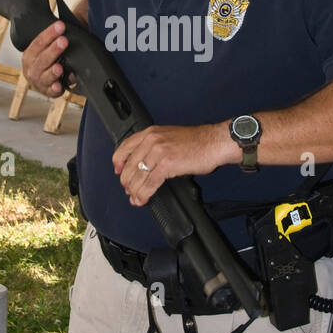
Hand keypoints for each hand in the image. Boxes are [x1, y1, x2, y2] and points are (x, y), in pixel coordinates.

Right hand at [20, 19, 76, 97]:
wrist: (40, 80)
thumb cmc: (45, 60)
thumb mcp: (44, 49)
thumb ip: (52, 40)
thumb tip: (62, 26)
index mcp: (29, 55)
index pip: (38, 42)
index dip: (49, 33)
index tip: (60, 26)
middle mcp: (31, 68)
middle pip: (42, 58)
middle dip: (53, 50)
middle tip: (63, 41)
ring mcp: (38, 81)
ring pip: (45, 76)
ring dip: (52, 72)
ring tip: (59, 67)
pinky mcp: (47, 92)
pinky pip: (51, 91)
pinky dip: (55, 89)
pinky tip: (59, 86)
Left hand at [113, 124, 235, 205]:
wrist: (214, 142)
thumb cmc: (197, 141)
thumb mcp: (169, 136)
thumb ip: (154, 146)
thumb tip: (144, 162)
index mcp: (151, 133)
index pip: (125, 147)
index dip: (118, 162)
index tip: (118, 171)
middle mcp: (152, 140)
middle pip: (130, 165)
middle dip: (127, 181)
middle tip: (129, 190)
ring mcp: (158, 152)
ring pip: (138, 176)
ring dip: (134, 191)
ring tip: (135, 198)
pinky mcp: (167, 164)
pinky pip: (149, 183)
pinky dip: (144, 194)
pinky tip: (143, 199)